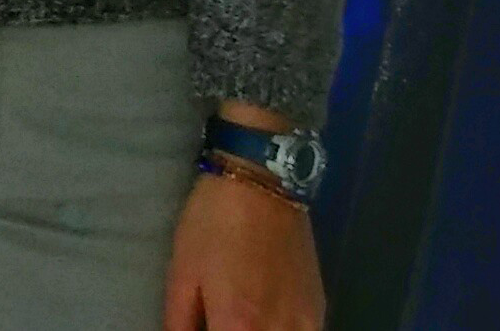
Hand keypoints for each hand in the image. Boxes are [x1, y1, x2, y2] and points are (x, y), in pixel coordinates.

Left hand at [164, 162, 323, 330]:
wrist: (262, 182)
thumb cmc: (212, 224)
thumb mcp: (181, 274)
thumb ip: (180, 323)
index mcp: (238, 325)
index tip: (204, 328)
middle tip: (217, 322)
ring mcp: (305, 322)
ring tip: (238, 321)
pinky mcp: (319, 308)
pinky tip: (265, 321)